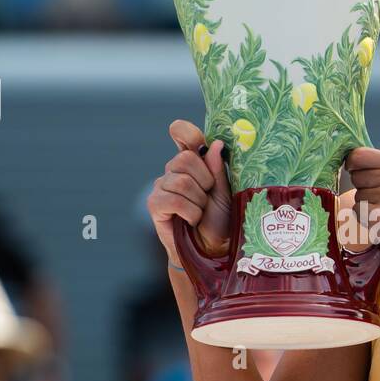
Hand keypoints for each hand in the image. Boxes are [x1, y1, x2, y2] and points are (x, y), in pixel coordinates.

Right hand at [148, 120, 232, 263]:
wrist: (211, 248)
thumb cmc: (219, 219)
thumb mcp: (224, 192)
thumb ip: (218, 169)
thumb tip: (215, 144)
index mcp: (193, 162)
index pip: (182, 134)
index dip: (187, 132)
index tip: (198, 142)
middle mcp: (174, 170)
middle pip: (185, 158)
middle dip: (204, 180)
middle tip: (207, 196)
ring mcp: (162, 186)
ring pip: (181, 181)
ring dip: (198, 201)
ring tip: (200, 211)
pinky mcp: (155, 204)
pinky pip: (173, 199)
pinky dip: (189, 212)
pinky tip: (191, 219)